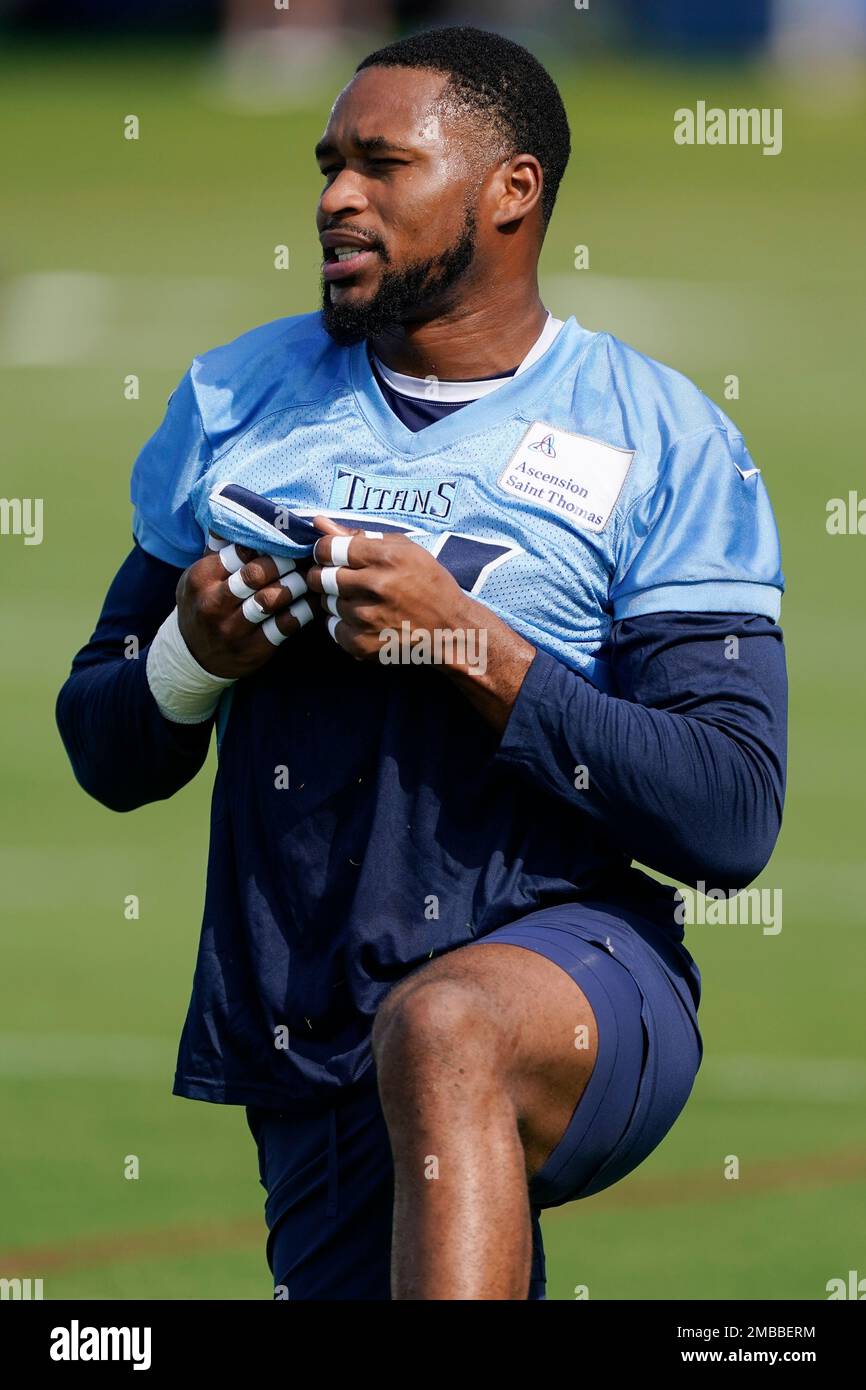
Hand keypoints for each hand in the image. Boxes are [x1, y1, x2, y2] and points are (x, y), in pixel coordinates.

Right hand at [175, 534, 312, 678]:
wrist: (194, 657)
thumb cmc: (203, 605)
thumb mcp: (200, 576)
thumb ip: (218, 547)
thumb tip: (231, 510)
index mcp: (201, 577)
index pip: (238, 551)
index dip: (267, 541)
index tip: (288, 535)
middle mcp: (213, 603)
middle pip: (256, 574)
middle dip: (285, 560)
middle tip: (306, 552)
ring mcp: (232, 628)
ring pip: (272, 599)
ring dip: (297, 583)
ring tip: (313, 573)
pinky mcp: (253, 649)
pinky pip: (285, 625)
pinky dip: (304, 610)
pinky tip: (315, 599)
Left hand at [305, 516, 472, 663]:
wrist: (450, 630)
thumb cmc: (428, 584)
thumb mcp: (404, 549)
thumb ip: (359, 536)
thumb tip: (319, 522)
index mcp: (386, 558)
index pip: (327, 548)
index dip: (324, 551)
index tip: (330, 556)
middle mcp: (375, 586)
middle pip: (321, 577)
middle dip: (326, 576)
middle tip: (343, 580)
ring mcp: (367, 617)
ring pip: (326, 603)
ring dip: (338, 601)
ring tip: (363, 602)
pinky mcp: (363, 643)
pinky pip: (332, 628)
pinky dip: (343, 624)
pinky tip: (363, 621)